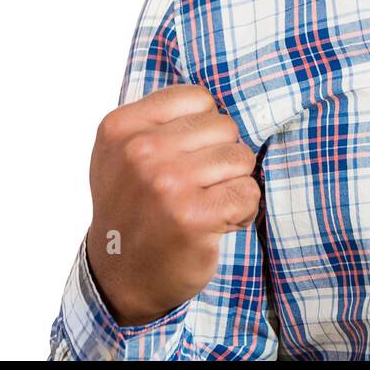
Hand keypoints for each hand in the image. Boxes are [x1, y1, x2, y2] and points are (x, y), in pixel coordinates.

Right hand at [85, 84, 260, 325]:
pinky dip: (241, 211)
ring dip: (232, 185)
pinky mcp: (194, 216)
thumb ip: (160, 118)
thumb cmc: (133, 208)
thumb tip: (218, 92)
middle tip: (192, 189)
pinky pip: (248, 192)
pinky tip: (215, 224)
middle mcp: (140, 152)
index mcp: (120, 127)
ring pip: (242, 158)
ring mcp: (167, 183)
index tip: (180, 157)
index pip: (199, 98)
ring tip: (203, 206)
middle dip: (219, 157)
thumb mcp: (123, 152)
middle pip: (225, 127)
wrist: (120, 277)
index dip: (202, 129)